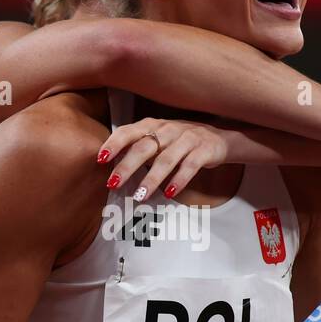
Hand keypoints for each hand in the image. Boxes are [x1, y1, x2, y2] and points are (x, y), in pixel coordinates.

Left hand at [96, 119, 229, 200]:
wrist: (220, 138)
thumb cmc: (180, 141)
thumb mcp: (158, 139)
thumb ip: (136, 147)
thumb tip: (107, 164)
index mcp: (152, 125)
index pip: (129, 131)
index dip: (114, 144)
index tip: (100, 159)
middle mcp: (168, 129)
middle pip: (144, 147)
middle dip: (127, 165)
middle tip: (113, 183)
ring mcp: (187, 139)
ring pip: (166, 159)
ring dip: (151, 179)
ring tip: (140, 196)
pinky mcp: (204, 151)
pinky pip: (190, 166)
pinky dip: (179, 180)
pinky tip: (170, 194)